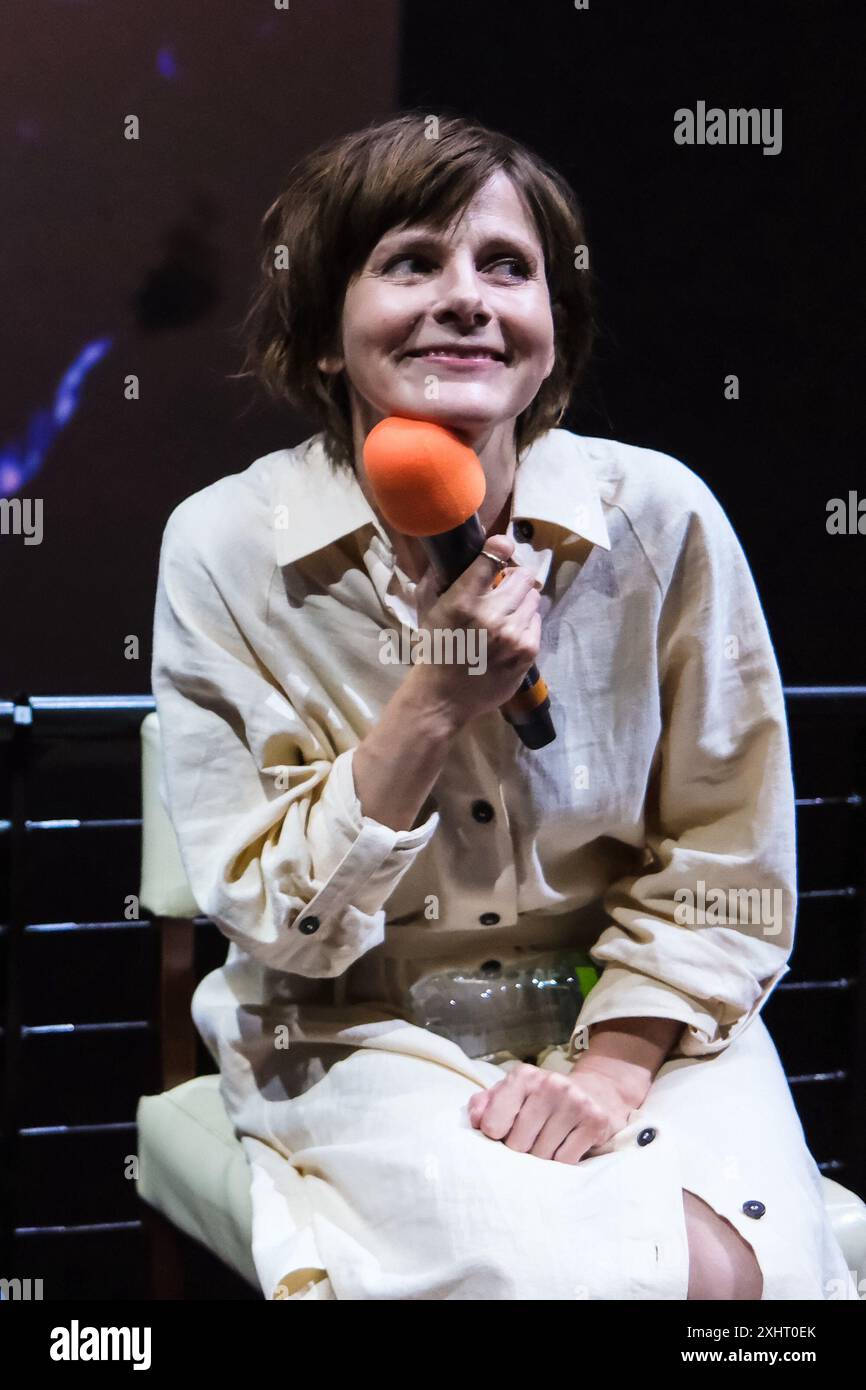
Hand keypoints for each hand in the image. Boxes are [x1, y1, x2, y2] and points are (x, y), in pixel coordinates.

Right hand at [409, 532, 542, 726]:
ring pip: (533, 599)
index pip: (495, 554)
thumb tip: (458, 549)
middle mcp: (492, 615)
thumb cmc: (434, 650)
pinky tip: (510, 634)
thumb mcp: (427, 609)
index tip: (500, 549)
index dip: (501, 547)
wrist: (443, 697)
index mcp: (463, 600)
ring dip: (521, 603)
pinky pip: (537, 622)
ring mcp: (513, 636)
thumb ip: (438, 577)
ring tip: (506, 614)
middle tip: (505, 587)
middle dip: (514, 579)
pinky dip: (526, 624)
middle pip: (524, 576)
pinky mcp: (527, 652)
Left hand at [466, 1059, 635, 1163]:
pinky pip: (565, 1161)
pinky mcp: (595, 1120)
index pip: (492, 1125)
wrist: (596, 1092)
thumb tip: (475, 1120)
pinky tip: (565, 1146)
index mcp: (523, 1076)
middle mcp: (550, 1084)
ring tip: (547, 1144)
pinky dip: (561, 1163)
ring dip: (541, 1159)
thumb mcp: (511, 1094)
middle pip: (517, 1144)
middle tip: (530, 1142)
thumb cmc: (542, 1099)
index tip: (503, 1135)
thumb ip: (485, 1105)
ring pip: (541, 1156)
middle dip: (520, 1151)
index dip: (495, 1138)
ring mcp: (575, 1101)